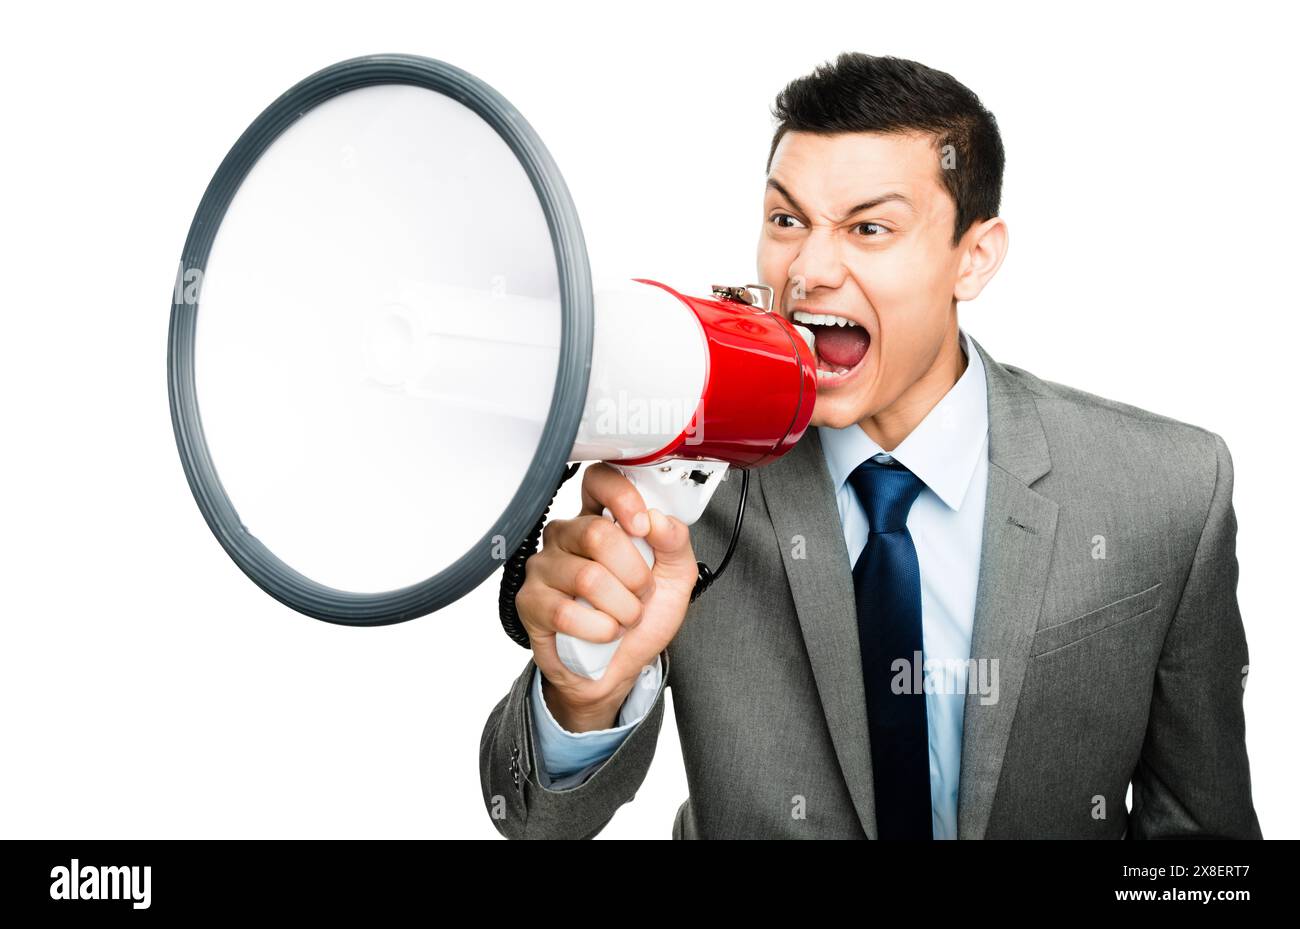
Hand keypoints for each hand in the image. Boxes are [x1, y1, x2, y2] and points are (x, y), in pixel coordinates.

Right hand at [515, 463, 696, 730]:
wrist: (619, 668)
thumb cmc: (641, 618)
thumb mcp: (675, 578)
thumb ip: (675, 542)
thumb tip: (658, 519)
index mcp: (599, 520)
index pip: (599, 480)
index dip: (622, 498)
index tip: (642, 526)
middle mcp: (566, 536)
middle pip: (598, 534)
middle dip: (634, 574)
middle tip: (640, 593)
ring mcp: (544, 567)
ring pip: (587, 577)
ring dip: (621, 607)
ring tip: (624, 617)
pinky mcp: (530, 602)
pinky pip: (566, 612)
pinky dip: (599, 630)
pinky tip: (603, 632)